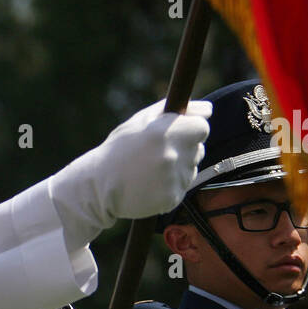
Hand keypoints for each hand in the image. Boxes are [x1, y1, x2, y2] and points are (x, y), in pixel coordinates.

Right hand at [50, 99, 210, 244]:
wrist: (98, 186)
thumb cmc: (120, 149)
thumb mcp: (141, 121)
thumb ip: (176, 112)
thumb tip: (208, 109)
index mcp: (164, 132)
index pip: (202, 128)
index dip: (190, 130)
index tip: (176, 135)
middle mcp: (171, 155)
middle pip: (198, 149)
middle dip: (184, 149)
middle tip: (156, 155)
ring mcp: (172, 179)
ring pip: (191, 169)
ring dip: (178, 168)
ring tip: (151, 170)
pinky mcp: (171, 199)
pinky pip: (182, 188)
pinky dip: (170, 187)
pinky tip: (151, 184)